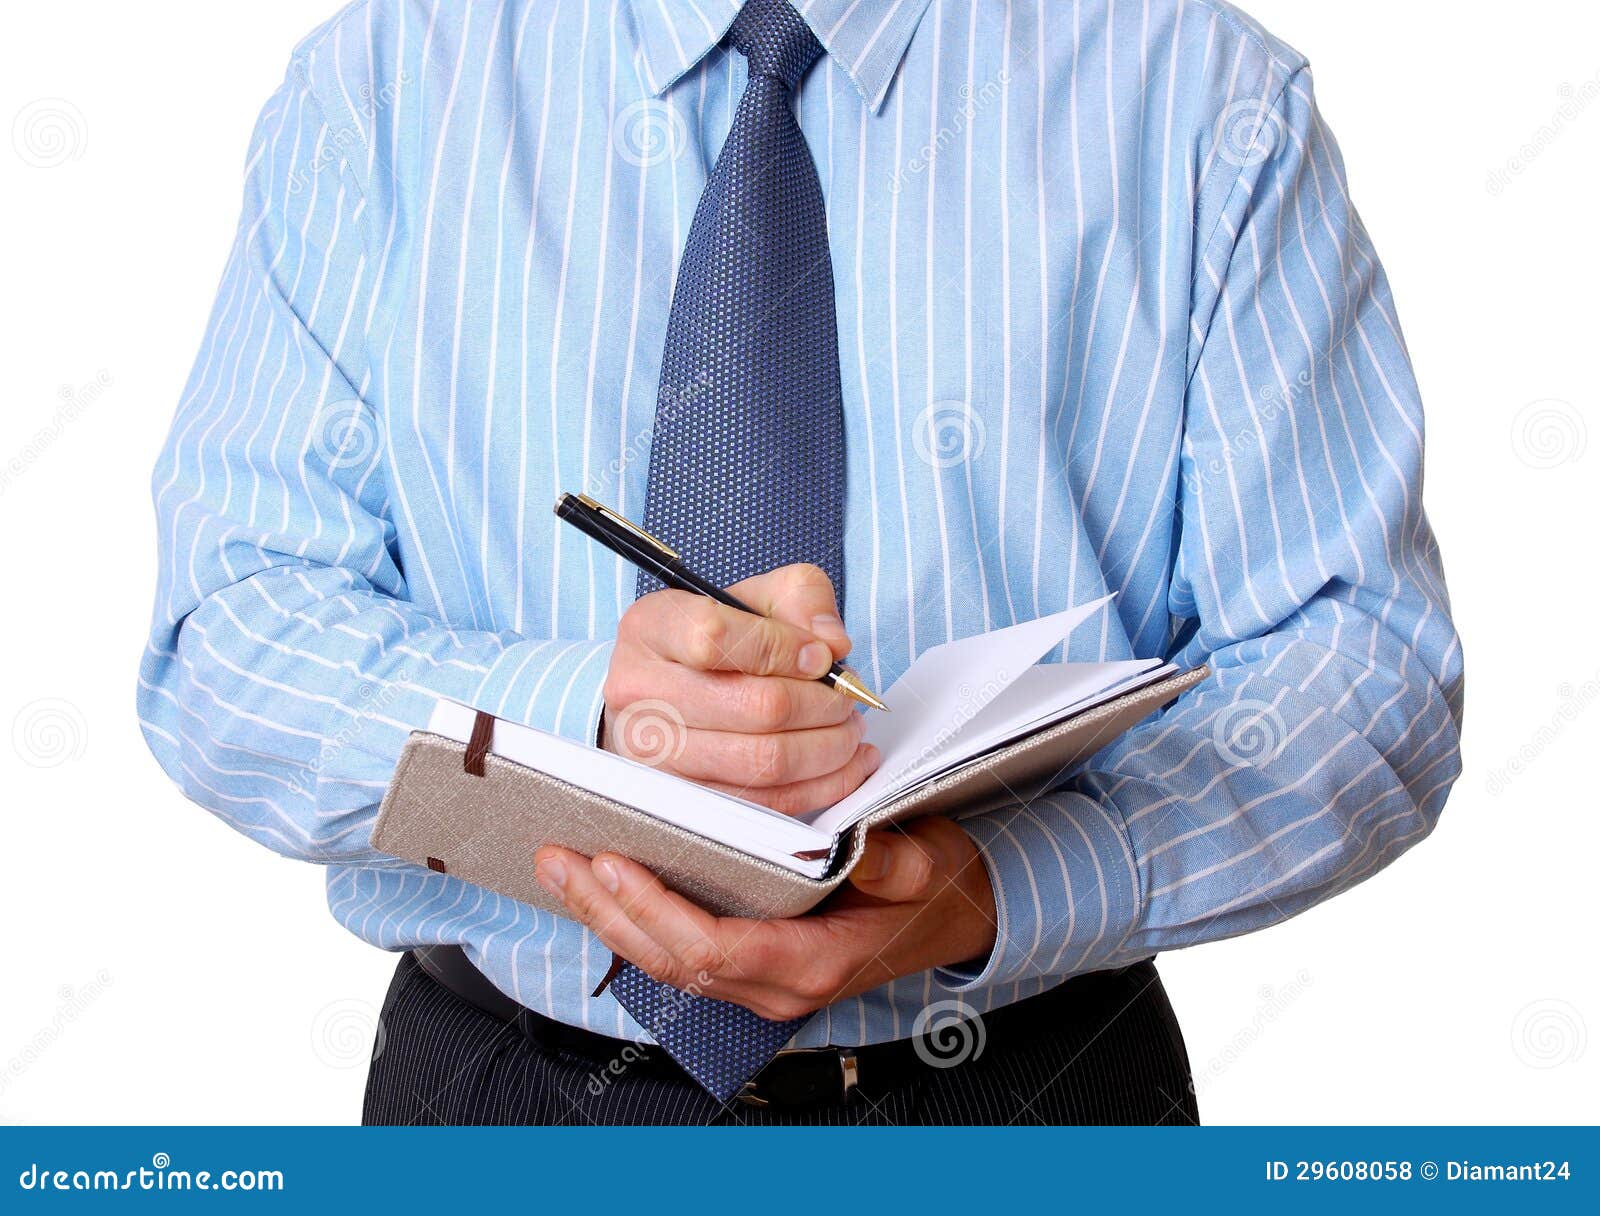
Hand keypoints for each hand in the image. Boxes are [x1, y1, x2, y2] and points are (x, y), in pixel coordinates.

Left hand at [534, 816, 997, 1019]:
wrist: (958, 917)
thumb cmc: (939, 886)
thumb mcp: (928, 864)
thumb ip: (892, 861)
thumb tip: (859, 843)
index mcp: (813, 962)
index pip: (713, 949)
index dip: (655, 910)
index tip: (613, 862)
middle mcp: (778, 986)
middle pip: (671, 961)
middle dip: (608, 912)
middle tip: (558, 857)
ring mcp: (762, 985)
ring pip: (666, 964)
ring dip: (609, 918)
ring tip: (560, 868)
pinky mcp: (752, 967)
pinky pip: (681, 954)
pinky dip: (636, 921)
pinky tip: (604, 887)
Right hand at [601, 563, 879, 813]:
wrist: (668, 696)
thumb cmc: (719, 642)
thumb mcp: (756, 597)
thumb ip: (801, 597)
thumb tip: (833, 645)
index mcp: (652, 627)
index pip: (715, 638)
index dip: (783, 648)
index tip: (821, 656)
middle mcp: (639, 691)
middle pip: (754, 706)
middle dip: (823, 704)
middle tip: (849, 700)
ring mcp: (653, 754)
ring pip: (763, 761)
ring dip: (828, 748)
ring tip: (849, 730)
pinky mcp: (683, 799)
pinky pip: (765, 803)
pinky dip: (821, 786)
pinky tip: (845, 765)